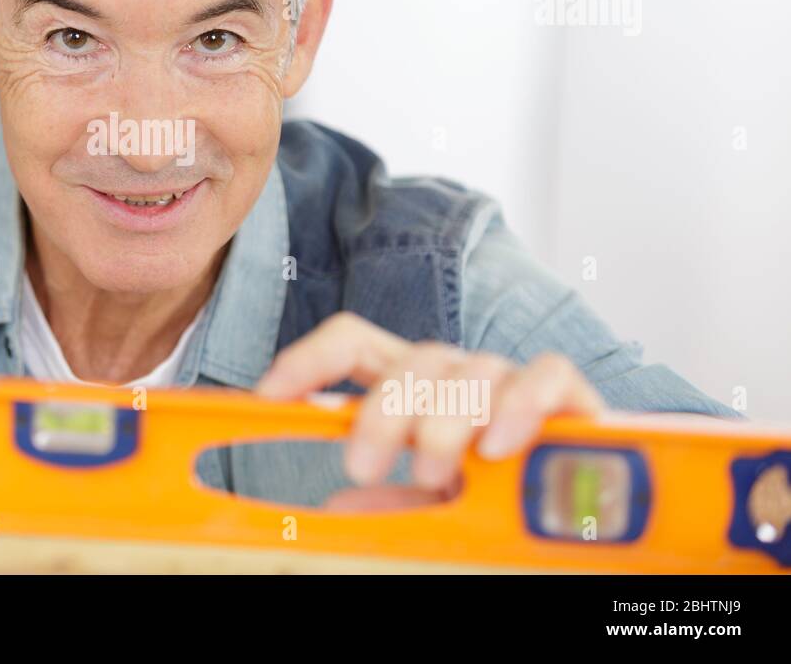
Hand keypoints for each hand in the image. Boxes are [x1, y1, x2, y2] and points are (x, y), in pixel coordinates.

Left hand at [255, 312, 603, 510]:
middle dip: (378, 412)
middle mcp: (455, 372)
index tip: (267, 396)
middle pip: (407, 358)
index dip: (308, 359)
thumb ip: (390, 502)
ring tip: (432, 474)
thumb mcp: (430, 505)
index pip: (353, 343)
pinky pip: (544, 373)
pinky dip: (519, 404)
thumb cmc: (495, 499)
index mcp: (411, 387)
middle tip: (361, 465)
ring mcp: (509, 378)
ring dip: (440, 422)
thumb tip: (335, 508)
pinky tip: (496, 445)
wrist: (584, 505)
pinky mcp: (570, 394)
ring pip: (464, 369)